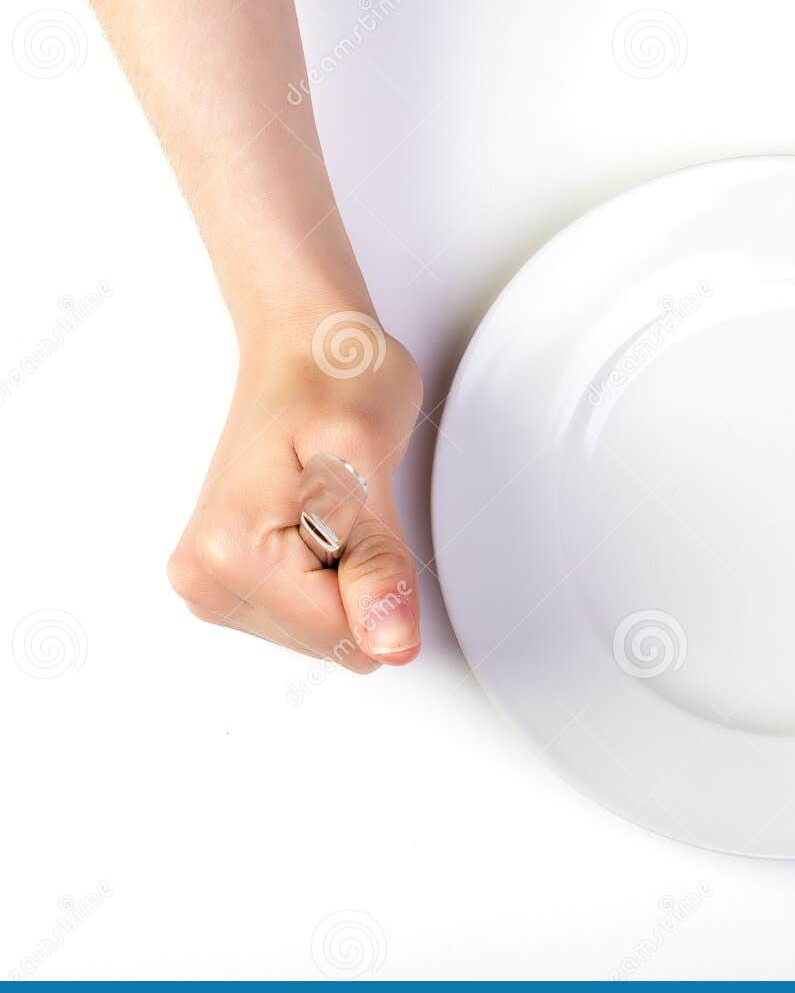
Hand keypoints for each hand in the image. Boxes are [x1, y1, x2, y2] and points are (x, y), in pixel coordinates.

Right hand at [167, 310, 424, 667]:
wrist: (305, 346)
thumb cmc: (334, 379)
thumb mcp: (369, 462)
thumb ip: (377, 563)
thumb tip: (391, 646)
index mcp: (230, 556)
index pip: (346, 638)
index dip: (379, 579)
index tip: (360, 511)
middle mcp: (204, 579)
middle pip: (334, 645)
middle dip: (360, 579)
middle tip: (350, 505)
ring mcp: (212, 584)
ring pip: (327, 636)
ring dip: (348, 573)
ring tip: (331, 505)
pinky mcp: (230, 580)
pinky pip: (314, 616)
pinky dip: (334, 574)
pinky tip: (318, 520)